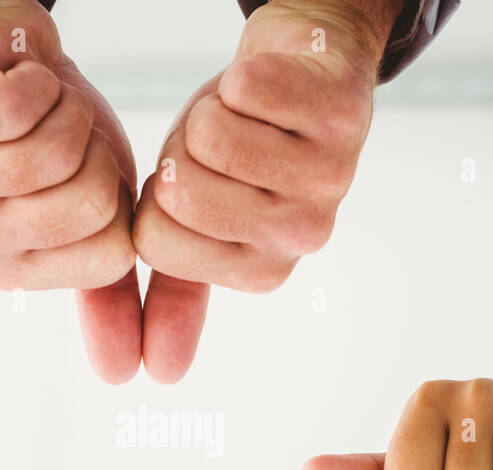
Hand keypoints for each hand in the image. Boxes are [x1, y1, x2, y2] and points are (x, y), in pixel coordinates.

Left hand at [0, 0, 140, 383]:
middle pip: (89, 202)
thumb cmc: (63, 133)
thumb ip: (144, 291)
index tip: (85, 173)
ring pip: (53, 150)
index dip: (119, 195)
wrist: (10, 53)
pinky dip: (34, 78)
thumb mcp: (118, 213)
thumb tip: (157, 377)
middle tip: (58, 132)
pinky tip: (12, 80)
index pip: (110, 253)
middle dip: (93, 148)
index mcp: (20, 271)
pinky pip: (11, 107)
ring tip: (36, 105)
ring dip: (64, 107)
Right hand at [132, 0, 389, 382]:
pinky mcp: (342, 118)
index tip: (199, 182)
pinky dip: (245, 73)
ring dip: (212, 108)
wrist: (302, 70)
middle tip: (225, 142)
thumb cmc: (234, 144)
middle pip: (179, 192)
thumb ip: (161, 292)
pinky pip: (247, 87)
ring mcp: (329, 181)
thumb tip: (150, 376)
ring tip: (246, 116)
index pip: (155, 239)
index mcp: (259, 270)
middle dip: (184, 149)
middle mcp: (300, 238)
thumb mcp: (188, 220)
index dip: (157, 193)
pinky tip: (272, 88)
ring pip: (209, 137)